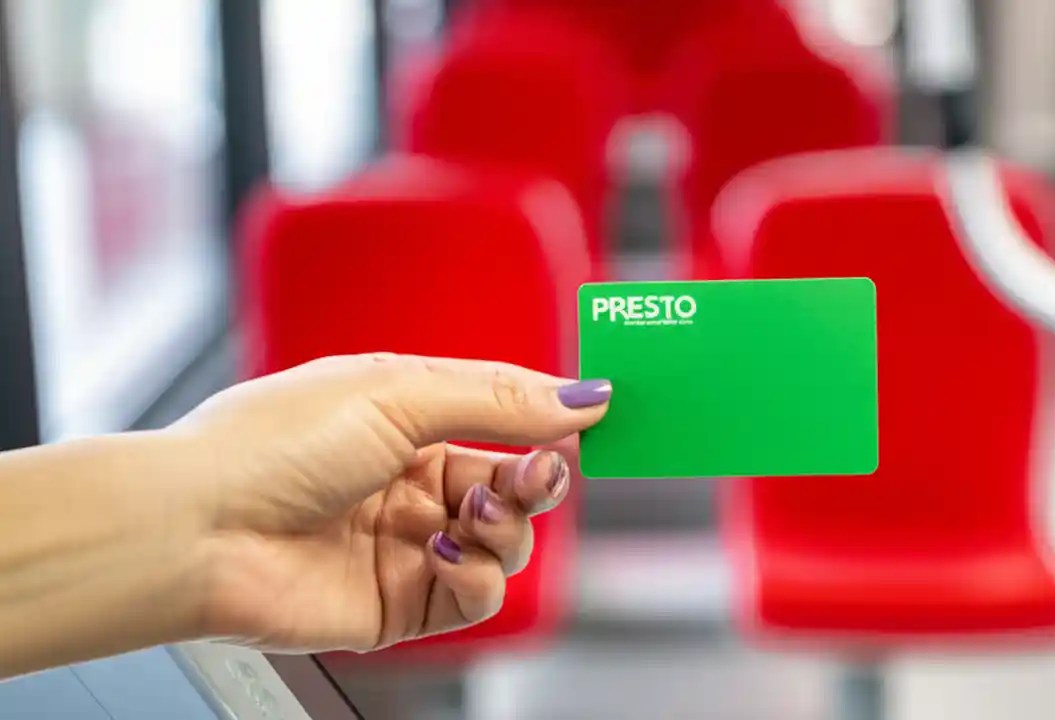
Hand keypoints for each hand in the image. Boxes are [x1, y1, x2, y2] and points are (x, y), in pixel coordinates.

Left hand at [172, 354, 610, 652]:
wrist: (196, 530)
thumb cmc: (270, 445)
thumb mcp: (396, 394)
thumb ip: (498, 399)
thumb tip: (580, 394)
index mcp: (403, 415)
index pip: (501, 412)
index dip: (550, 416)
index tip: (598, 416)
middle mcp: (408, 479)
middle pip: (513, 482)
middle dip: (539, 477)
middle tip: (545, 471)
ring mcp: (406, 543)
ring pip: (505, 541)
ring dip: (508, 527)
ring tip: (473, 515)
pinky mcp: (400, 603)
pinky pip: (476, 594)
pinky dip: (478, 576)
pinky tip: (442, 552)